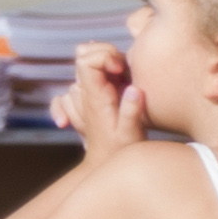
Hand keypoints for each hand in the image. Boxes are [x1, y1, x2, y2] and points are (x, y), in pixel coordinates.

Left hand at [54, 41, 147, 155]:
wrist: (103, 164)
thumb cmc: (119, 151)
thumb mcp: (131, 134)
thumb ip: (132, 112)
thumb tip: (134, 89)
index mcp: (93, 97)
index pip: (86, 61)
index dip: (104, 56)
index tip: (120, 68)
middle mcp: (85, 92)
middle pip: (83, 54)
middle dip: (105, 54)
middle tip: (124, 69)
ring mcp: (86, 93)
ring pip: (87, 63)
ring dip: (105, 64)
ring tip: (123, 77)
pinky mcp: (90, 96)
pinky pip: (83, 75)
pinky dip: (92, 71)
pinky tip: (107, 76)